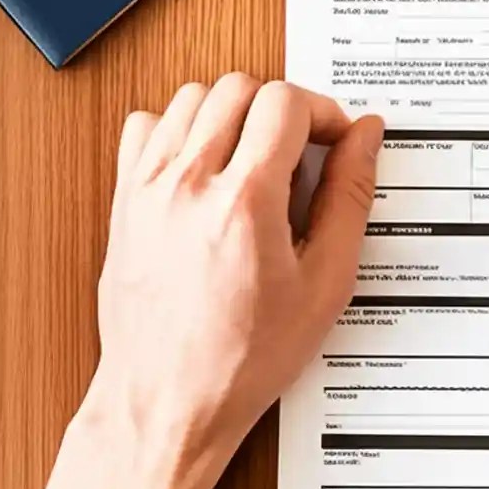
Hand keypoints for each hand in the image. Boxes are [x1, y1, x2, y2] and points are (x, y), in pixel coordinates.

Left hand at [6, 73, 383, 488]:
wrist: (169, 400)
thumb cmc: (243, 358)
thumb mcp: (324, 283)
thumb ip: (348, 199)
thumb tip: (363, 140)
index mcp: (245, 202)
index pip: (285, 102)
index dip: (323, 111)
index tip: (334, 139)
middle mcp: (188, 185)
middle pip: (239, 88)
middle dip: (281, 108)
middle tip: (301, 149)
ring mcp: (148, 190)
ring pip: (191, 97)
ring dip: (232, 113)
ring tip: (255, 158)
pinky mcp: (124, 201)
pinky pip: (145, 126)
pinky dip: (180, 129)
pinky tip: (206, 166)